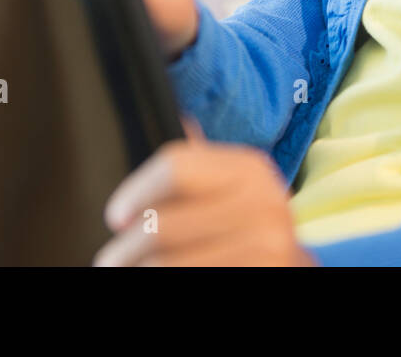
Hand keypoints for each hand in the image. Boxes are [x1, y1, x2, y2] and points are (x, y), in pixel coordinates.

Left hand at [93, 117, 319, 266]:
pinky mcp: (264, 274)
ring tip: (136, 270)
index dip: (137, 192)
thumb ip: (197, 166)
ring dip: (141, 270)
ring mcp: (267, 246)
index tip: (116, 216)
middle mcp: (264, 203)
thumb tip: (181, 117)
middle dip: (127, 248)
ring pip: (168, 263)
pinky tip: (164, 279)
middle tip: (111, 260)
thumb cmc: (245, 228)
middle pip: (163, 224)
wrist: (289, 268)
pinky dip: (164, 282)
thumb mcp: (228, 189)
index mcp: (249, 168)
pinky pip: (191, 281)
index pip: (176, 167)